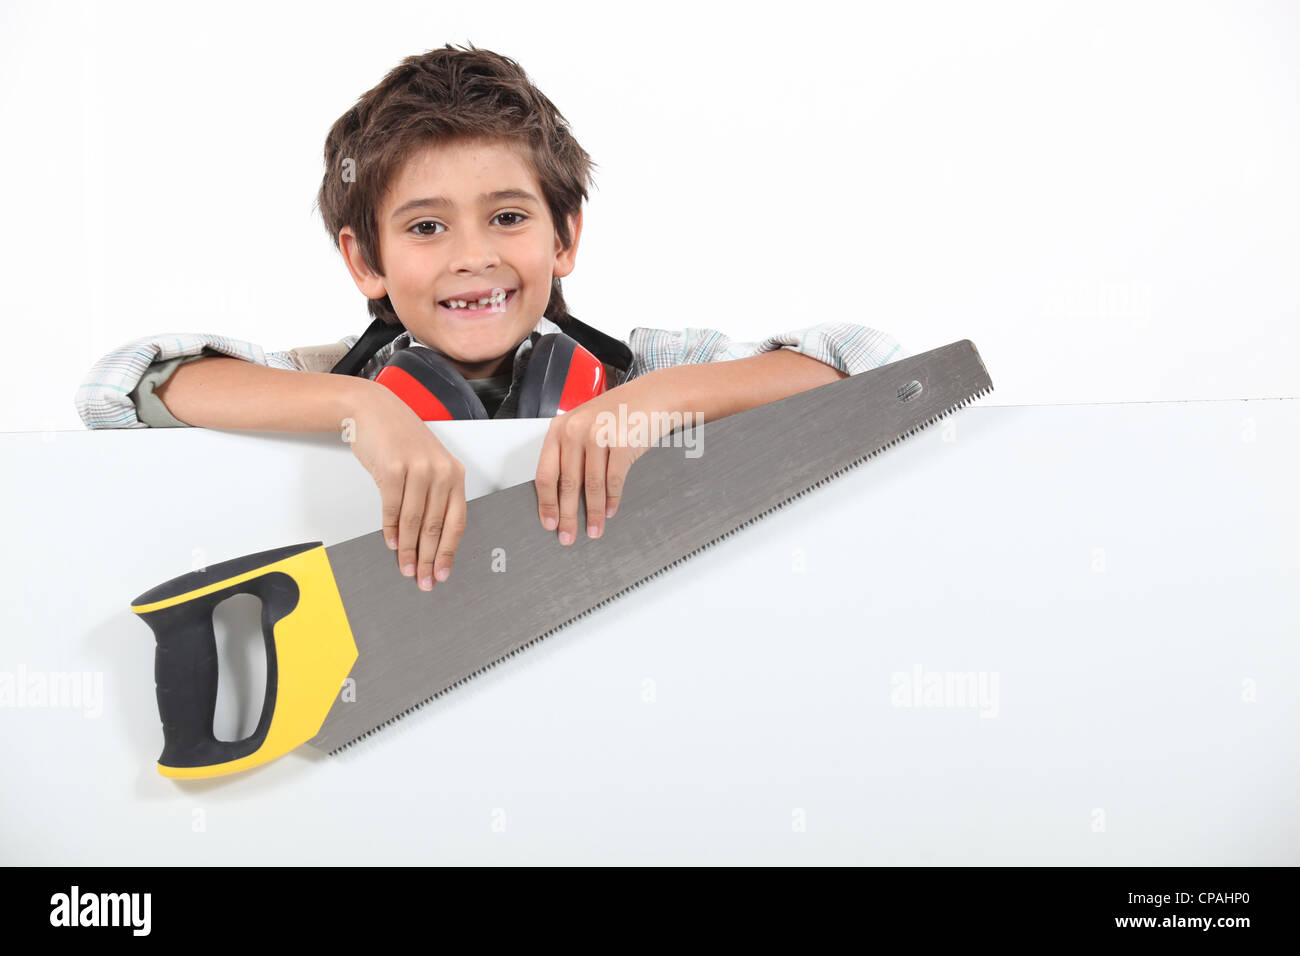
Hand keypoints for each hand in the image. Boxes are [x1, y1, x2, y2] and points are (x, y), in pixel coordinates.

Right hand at [345, 384, 466, 589]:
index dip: (448, 551)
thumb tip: (429, 539)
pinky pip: (393, 508)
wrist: (374, 410)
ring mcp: (417, 469)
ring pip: (415, 521)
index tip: (442, 573)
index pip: (456, 521)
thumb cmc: (401, 440)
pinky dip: (391, 530)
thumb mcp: (427, 464)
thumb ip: (433, 496)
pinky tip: (392, 543)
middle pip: (436, 526)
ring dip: (409, 549)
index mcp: (454, 473)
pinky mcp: (393, 468)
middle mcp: (441, 471)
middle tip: (423, 580)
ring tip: (405, 568)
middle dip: (429, 558)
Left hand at [534, 382, 664, 544]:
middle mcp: (575, 430)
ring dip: (592, 513)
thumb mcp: (586, 425)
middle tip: (568, 535)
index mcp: (560, 427)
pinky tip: (609, 511)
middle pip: (566, 484)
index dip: (546, 503)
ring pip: (590, 486)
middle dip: (567, 515)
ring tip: (593, 529)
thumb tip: (561, 495)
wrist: (653, 396)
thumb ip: (570, 452)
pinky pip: (613, 481)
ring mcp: (598, 435)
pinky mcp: (621, 442)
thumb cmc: (619, 412)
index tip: (548, 522)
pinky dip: (611, 500)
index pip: (545, 473)